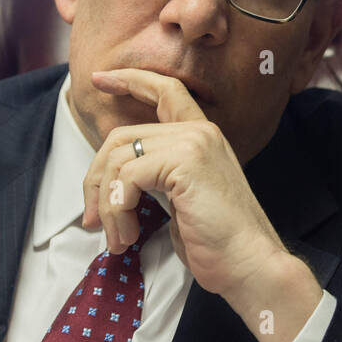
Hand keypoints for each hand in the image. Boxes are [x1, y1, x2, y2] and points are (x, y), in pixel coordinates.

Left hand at [83, 68, 322, 341]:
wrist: (249, 262)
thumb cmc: (217, 242)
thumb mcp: (183, 200)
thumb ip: (157, 177)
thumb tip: (112, 183)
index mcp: (203, 137)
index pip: (165, 90)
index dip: (130, 79)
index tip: (100, 79)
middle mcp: (199, 131)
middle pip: (121, 136)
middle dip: (96, 179)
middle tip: (92, 219)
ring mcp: (193, 143)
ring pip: (118, 159)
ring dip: (107, 205)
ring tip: (117, 237)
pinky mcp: (184, 162)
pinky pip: (126, 178)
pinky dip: (117, 210)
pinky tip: (128, 235)